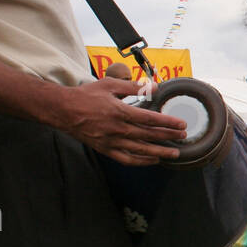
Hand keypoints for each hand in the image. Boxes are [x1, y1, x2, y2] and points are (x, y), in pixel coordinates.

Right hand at [49, 78, 187, 166]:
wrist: (63, 110)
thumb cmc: (86, 95)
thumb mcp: (110, 85)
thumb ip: (133, 86)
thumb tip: (155, 86)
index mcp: (119, 112)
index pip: (150, 119)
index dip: (168, 122)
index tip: (181, 124)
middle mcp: (117, 129)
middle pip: (148, 135)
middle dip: (168, 137)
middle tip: (183, 137)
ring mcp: (111, 141)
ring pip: (140, 150)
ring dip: (159, 152)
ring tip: (174, 153)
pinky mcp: (105, 149)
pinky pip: (126, 159)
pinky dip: (141, 161)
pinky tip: (153, 160)